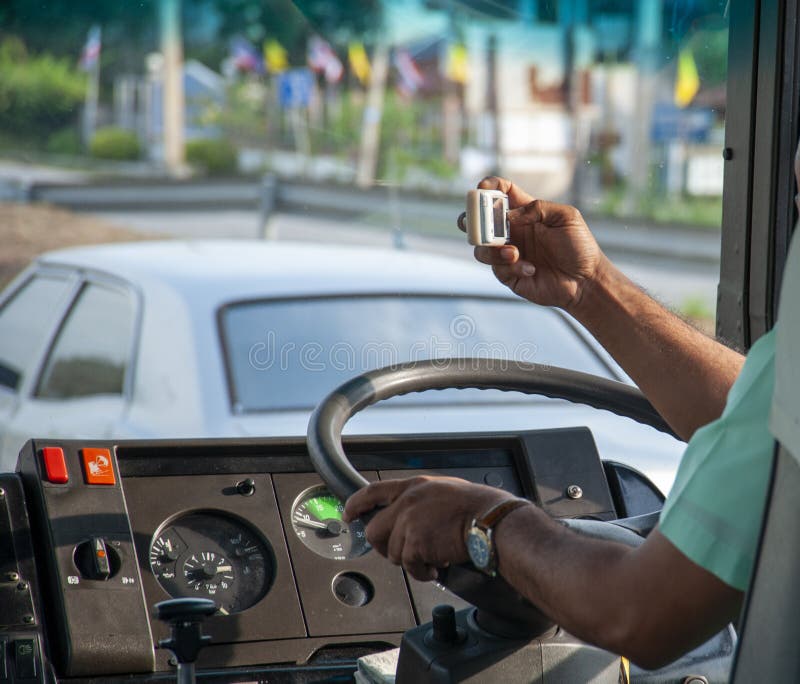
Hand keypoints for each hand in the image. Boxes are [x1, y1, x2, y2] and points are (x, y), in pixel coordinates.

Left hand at [343, 476, 512, 581]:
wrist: (490, 520)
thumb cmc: (475, 507)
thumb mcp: (441, 491)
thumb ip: (419, 500)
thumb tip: (406, 516)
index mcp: (413, 486)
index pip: (373, 491)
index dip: (356, 504)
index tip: (349, 514)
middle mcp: (407, 502)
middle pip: (374, 531)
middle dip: (385, 547)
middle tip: (404, 553)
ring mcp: (409, 523)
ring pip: (393, 553)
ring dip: (412, 561)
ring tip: (433, 557)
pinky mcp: (416, 544)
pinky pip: (409, 566)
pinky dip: (423, 571)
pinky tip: (437, 564)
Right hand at [473, 177, 605, 312]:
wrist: (585, 281)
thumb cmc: (580, 246)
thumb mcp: (566, 217)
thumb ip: (538, 208)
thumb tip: (509, 215)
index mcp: (525, 212)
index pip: (501, 193)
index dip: (489, 186)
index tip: (483, 187)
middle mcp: (512, 231)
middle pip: (479, 220)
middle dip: (471, 218)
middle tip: (476, 222)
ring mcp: (508, 253)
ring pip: (480, 247)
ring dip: (491, 248)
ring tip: (513, 254)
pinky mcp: (508, 274)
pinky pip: (497, 268)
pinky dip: (511, 266)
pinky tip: (531, 269)